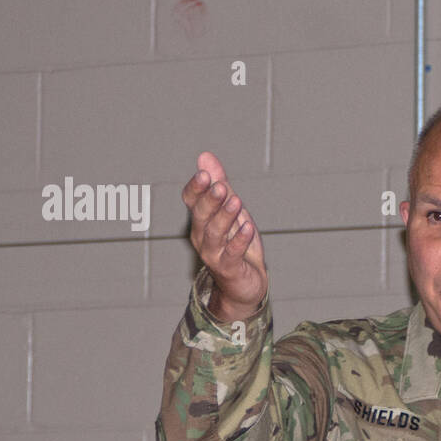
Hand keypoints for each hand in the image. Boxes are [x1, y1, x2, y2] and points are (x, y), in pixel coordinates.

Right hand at [181, 151, 267, 322]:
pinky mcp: (228, 269)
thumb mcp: (231, 210)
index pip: (191, 201)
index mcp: (200, 220)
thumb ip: (220, 184)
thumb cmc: (236, 245)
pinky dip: (239, 241)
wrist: (245, 284)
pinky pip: (231, 254)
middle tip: (220, 186)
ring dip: (225, 217)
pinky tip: (248, 228)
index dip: (196, 188)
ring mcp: (213, 254)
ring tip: (236, 202)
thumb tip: (205, 156)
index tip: (204, 174)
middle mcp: (202, 236)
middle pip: (201, 216)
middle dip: (210, 200)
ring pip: (214, 234)